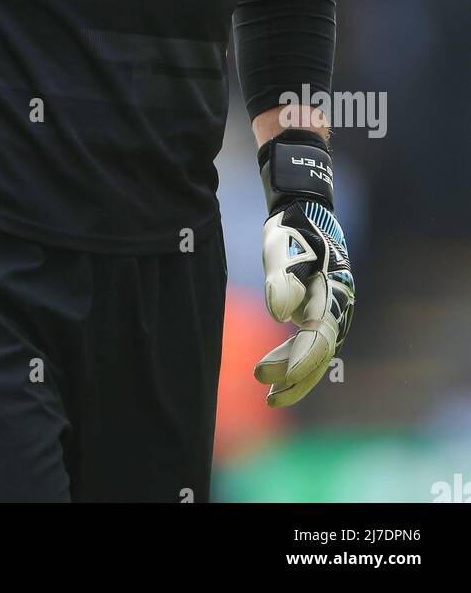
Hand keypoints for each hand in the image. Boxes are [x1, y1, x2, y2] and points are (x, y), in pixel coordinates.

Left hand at [255, 197, 354, 406]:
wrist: (303, 209)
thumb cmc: (291, 230)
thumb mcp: (280, 249)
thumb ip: (280, 281)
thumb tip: (278, 315)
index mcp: (333, 293)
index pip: (317, 338)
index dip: (297, 362)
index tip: (273, 379)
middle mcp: (338, 306)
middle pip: (320, 352)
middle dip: (296, 377)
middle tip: (267, 394)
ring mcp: (331, 309)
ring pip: (316, 351)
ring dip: (294, 373)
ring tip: (267, 391)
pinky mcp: (320, 309)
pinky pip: (310, 343)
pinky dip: (293, 358)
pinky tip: (275, 371)